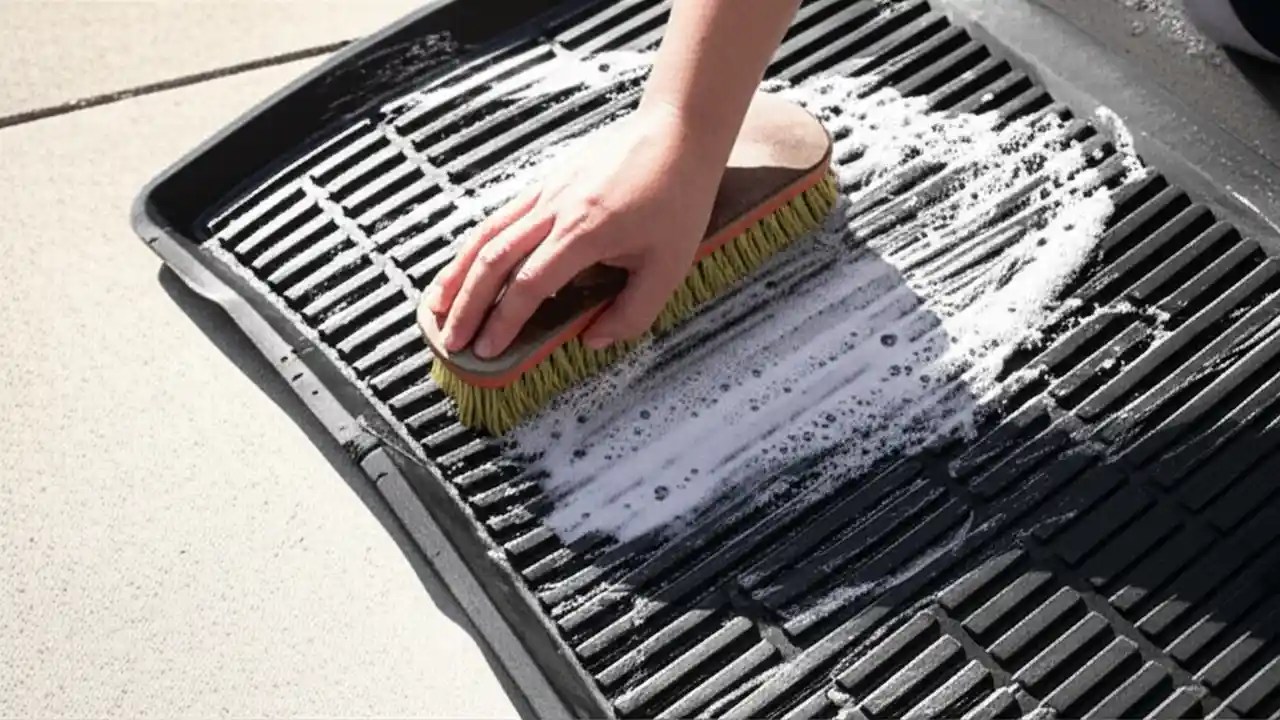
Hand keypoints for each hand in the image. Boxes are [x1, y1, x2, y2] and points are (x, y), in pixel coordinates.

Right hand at [424, 105, 723, 357]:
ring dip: (458, 274)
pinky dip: (474, 245)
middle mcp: (555, 209)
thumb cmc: (677, 196)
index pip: (528, 283)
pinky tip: (465, 266)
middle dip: (467, 304)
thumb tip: (593, 339)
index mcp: (584, 231)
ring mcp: (545, 192)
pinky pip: (499, 217)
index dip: (504, 321)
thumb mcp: (670, 265)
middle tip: (452, 339)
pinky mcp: (545, 183)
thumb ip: (633, 311)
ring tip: (438, 307)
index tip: (487, 349)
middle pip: (493, 260)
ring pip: (486, 234)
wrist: (676, 132)